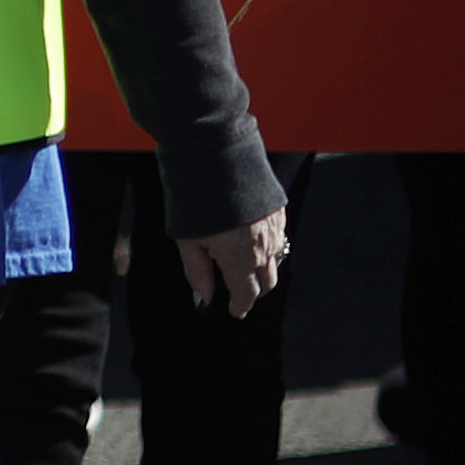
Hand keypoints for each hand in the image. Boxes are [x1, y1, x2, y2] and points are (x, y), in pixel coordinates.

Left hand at [179, 203, 290, 318]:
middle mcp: (264, 246)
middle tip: (240, 293)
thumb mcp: (186, 239)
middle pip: (267, 280)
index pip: (247, 293)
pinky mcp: (278, 210)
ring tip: (246, 269)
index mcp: (241, 258)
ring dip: (263, 268)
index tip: (235, 311)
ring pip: (276, 259)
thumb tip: (204, 299)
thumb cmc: (192, 197)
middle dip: (255, 291)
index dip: (241, 305)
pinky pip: (279, 237)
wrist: (213, 153)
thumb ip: (197, 272)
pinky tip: (254, 242)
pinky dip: (269, 247)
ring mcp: (275, 228)